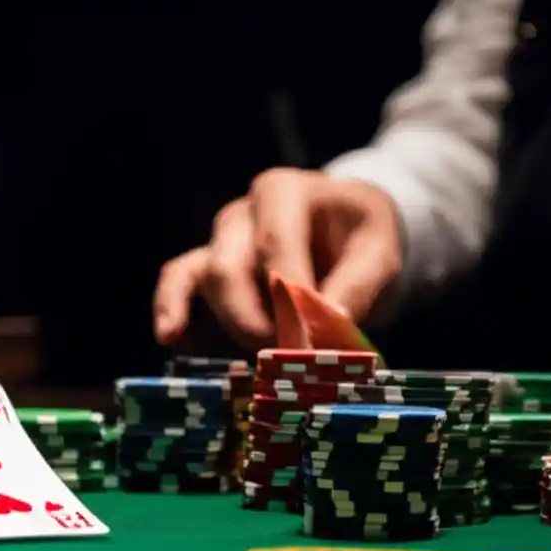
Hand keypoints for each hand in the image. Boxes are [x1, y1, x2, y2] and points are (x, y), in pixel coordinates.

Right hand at [154, 167, 402, 348]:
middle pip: (229, 267)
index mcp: (284, 193)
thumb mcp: (379, 254)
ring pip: (205, 281)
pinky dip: (171, 308)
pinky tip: (171, 337)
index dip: (288, 295)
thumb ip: (356, 288)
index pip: (276, 243)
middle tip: (290, 355)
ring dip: (232, 324)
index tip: (309, 339)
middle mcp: (243, 213)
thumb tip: (326, 327)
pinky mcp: (208, 266)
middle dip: (255, 319)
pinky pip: (177, 281)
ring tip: (263, 357)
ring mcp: (221, 239)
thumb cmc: (361, 236)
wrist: (350, 231)